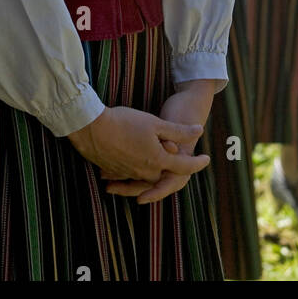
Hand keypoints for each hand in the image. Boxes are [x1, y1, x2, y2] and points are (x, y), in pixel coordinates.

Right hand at [102, 82, 214, 203]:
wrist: (91, 127)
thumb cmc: (124, 122)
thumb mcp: (155, 123)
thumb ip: (178, 130)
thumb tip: (199, 130)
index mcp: (158, 160)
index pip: (185, 166)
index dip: (198, 163)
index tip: (206, 158)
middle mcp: (145, 171)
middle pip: (165, 174)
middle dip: (173, 168)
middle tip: (179, 158)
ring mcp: (129, 173)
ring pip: (146, 176)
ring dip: (153, 170)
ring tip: (154, 157)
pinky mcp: (114, 171)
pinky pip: (129, 176)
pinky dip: (134, 172)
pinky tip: (133, 159)